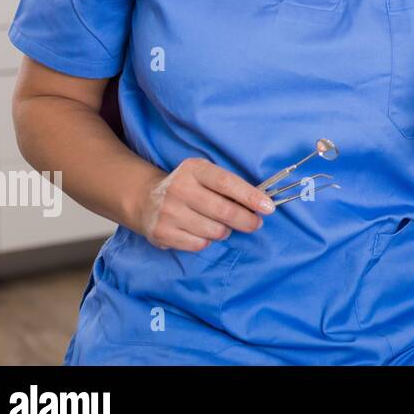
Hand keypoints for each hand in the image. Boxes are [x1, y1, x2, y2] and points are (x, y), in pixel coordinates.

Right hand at [136, 158, 273, 251]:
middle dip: (246, 220)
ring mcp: (169, 212)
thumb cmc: (188, 186)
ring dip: (225, 231)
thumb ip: (229, 186)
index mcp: (194, 169)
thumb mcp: (205, 175)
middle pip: (224, 211)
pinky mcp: (162, 233)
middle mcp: (179, 189)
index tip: (269, 208)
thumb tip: (261, 204)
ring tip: (221, 225)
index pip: (228, 183)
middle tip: (255, 223)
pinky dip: (207, 241)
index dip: (251, 197)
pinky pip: (199, 244)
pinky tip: (202, 232)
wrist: (145, 199)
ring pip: (214, 231)